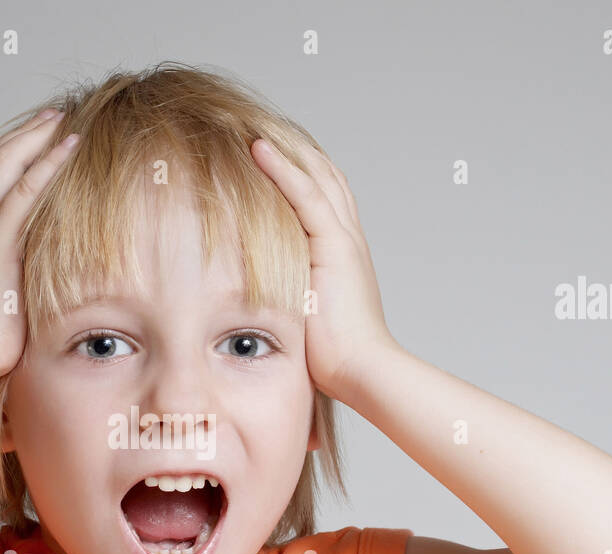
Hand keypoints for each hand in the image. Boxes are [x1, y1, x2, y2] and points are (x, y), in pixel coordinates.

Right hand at [0, 109, 80, 379]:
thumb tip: (6, 288)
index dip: (2, 157)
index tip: (24, 143)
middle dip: (21, 136)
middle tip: (48, 118)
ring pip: (4, 165)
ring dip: (35, 138)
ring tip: (60, 121)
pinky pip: (25, 192)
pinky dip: (48, 164)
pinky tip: (69, 147)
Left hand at [250, 137, 398, 401]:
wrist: (362, 370)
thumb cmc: (333, 360)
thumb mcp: (305, 321)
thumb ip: (288, 304)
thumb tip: (254, 316)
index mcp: (342, 255)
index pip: (322, 199)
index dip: (297, 172)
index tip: (266, 153)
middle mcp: (347, 239)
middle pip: (323, 176)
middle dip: (293, 149)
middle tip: (254, 126)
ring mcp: (343, 239)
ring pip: (315, 175)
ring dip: (283, 147)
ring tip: (249, 125)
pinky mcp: (335, 245)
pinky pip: (305, 194)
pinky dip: (282, 167)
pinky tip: (257, 148)